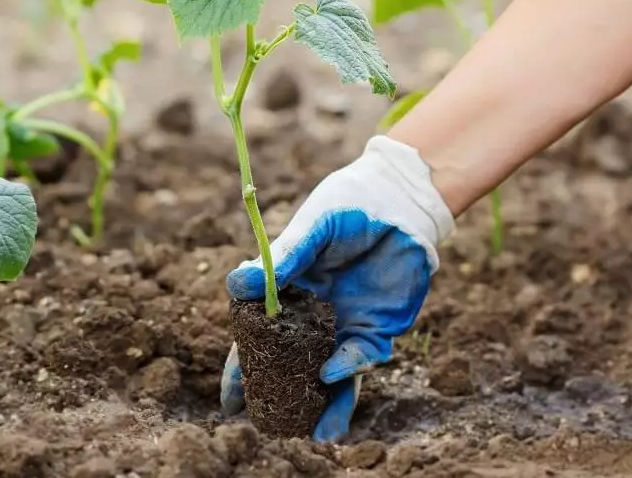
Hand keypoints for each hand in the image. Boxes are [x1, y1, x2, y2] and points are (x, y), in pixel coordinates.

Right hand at [220, 135, 453, 441]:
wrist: (403, 198)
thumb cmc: (349, 204)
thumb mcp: (312, 227)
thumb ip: (282, 258)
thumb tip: (236, 283)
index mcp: (289, 292)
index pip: (259, 338)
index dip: (243, 368)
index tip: (229, 399)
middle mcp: (315, 315)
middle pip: (293, 364)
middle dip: (280, 396)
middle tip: (263, 423)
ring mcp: (347, 323)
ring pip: (331, 372)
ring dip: (324, 402)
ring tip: (315, 432)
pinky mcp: (380, 326)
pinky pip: (362, 357)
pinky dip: (347, 369)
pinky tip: (332, 378)